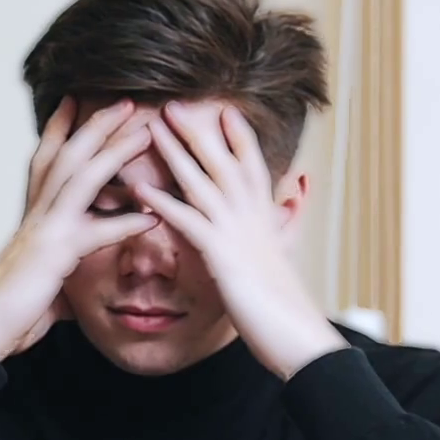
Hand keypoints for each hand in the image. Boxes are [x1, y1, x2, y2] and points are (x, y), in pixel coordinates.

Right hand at [0, 99, 158, 358]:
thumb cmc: (10, 309)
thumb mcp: (40, 279)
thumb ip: (58, 269)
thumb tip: (69, 278)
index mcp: (33, 216)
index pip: (46, 161)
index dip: (60, 128)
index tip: (76, 98)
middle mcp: (37, 215)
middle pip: (67, 156)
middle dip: (96, 125)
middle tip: (125, 99)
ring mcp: (45, 231)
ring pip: (80, 177)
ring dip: (114, 151)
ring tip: (143, 131)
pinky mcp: (55, 255)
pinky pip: (95, 232)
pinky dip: (124, 222)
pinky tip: (151, 215)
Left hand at [133, 102, 347, 379]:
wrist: (299, 336)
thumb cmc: (287, 305)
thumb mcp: (286, 255)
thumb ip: (286, 222)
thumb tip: (296, 194)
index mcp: (266, 217)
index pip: (252, 166)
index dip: (237, 137)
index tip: (223, 110)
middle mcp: (253, 217)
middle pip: (223, 162)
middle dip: (199, 131)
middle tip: (173, 103)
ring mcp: (237, 233)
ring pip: (202, 181)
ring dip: (176, 152)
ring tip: (153, 126)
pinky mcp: (221, 256)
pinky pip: (188, 222)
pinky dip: (164, 202)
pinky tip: (141, 190)